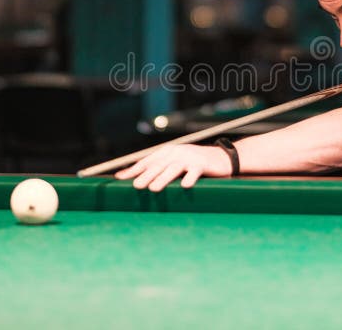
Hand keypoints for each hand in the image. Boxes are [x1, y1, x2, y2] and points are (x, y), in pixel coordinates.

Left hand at [114, 144, 232, 191]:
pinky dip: (190, 178)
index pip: (147, 161)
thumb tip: (137, 178)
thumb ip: (160, 167)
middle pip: (158, 165)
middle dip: (146, 176)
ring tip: (154, 189)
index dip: (134, 170)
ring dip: (163, 179)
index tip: (120, 178)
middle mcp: (177, 153)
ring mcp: (190, 158)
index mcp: (168, 151)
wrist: (221, 158)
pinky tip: (185, 186)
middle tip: (136, 186)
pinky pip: (195, 172)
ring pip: (174, 169)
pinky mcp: (202, 164)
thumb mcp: (176, 162)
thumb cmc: (194, 163)